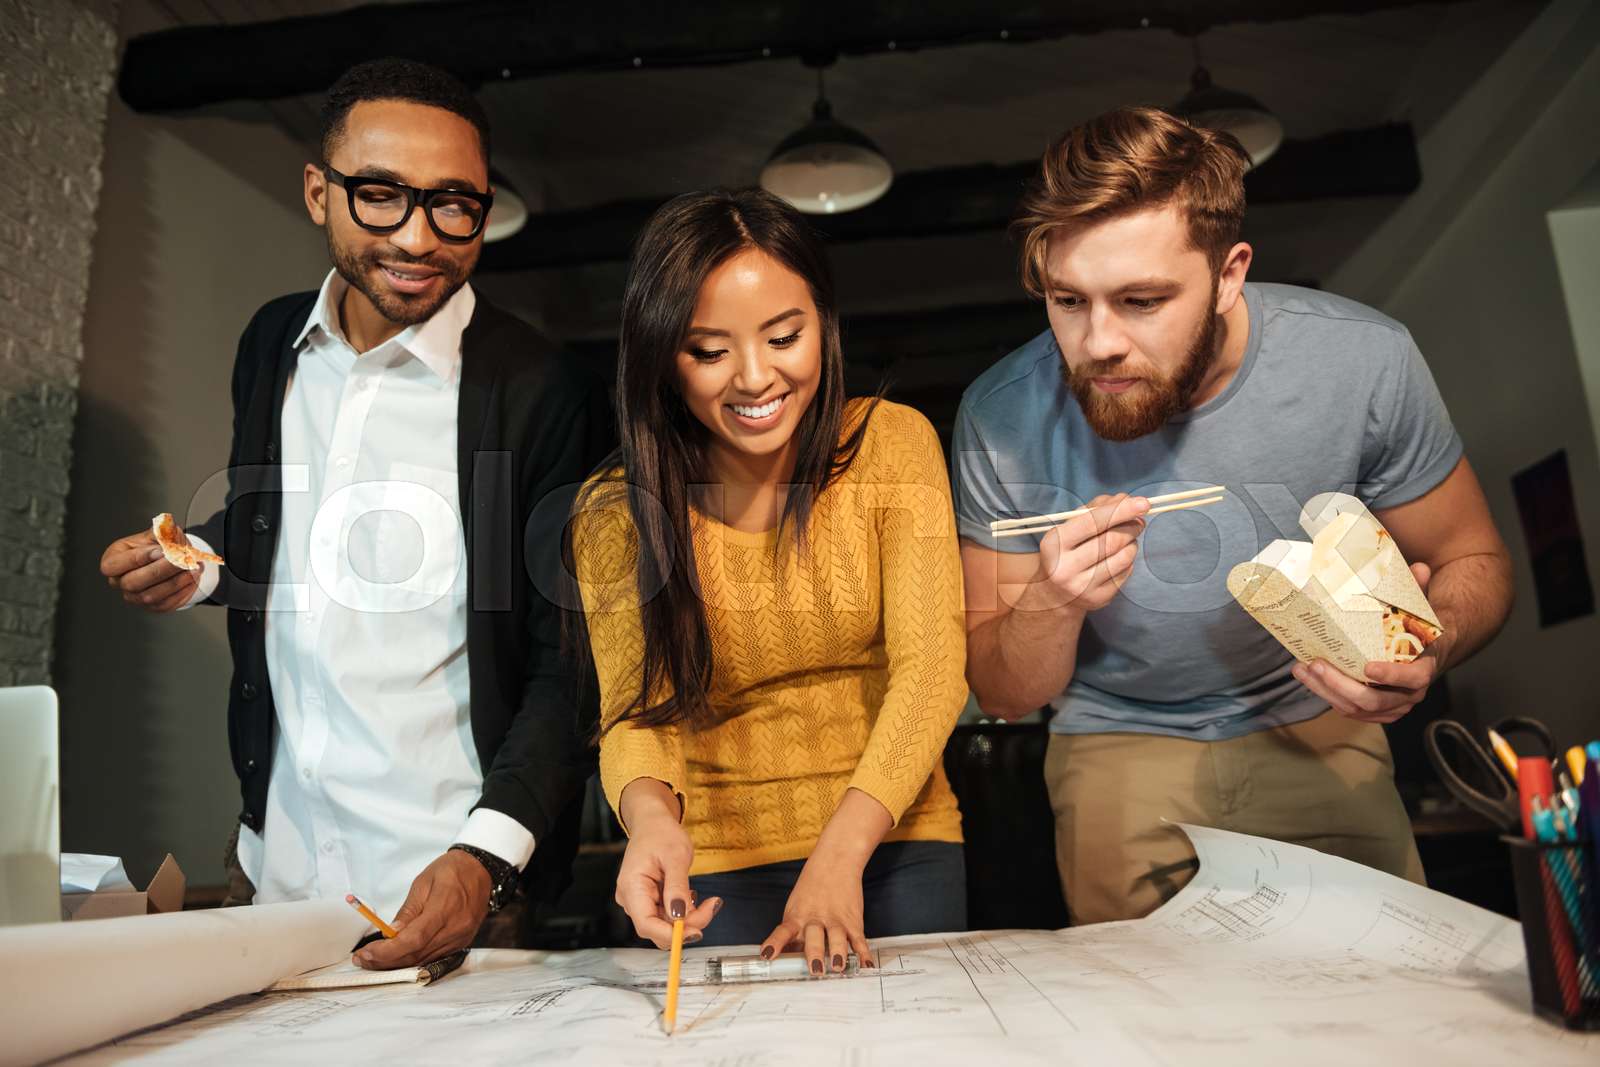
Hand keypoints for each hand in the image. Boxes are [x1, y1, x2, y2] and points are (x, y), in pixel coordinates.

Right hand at [100, 529, 197, 612]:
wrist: (169, 560)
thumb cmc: (155, 547)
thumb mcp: (155, 534)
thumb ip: (160, 532)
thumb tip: (167, 529)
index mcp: (112, 560)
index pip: (112, 565)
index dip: (138, 559)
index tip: (161, 551)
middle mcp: (119, 581)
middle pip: (132, 583)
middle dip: (160, 571)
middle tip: (180, 560)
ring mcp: (134, 597)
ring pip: (151, 596)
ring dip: (175, 582)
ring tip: (192, 568)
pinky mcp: (152, 607)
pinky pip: (166, 604)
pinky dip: (182, 591)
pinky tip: (192, 578)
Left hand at [355, 850, 490, 968]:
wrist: (481, 869)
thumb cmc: (452, 870)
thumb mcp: (423, 882)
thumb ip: (407, 911)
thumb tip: (390, 934)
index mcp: (444, 909)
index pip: (413, 940)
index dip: (387, 952)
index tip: (366, 953)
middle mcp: (455, 929)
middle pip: (416, 954)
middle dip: (385, 961)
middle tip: (363, 959)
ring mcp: (460, 938)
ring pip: (423, 959)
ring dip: (397, 963)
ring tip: (375, 959)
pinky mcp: (461, 943)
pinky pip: (434, 957)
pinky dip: (413, 959)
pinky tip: (398, 957)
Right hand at [614, 787, 719, 948]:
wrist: (653, 822)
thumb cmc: (661, 833)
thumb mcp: (675, 856)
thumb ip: (677, 887)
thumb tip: (680, 917)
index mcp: (631, 887)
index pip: (646, 924)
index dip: (670, 934)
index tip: (697, 932)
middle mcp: (631, 898)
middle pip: (658, 928)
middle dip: (686, 925)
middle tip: (711, 907)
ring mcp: (639, 901)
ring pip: (666, 924)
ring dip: (690, 918)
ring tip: (709, 901)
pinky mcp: (649, 900)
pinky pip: (667, 916)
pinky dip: (685, 912)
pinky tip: (694, 897)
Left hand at [758, 852, 874, 974]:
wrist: (835, 861)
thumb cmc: (812, 887)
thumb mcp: (796, 906)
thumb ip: (794, 931)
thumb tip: (786, 958)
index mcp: (796, 917)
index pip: (782, 931)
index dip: (775, 944)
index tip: (767, 955)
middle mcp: (815, 920)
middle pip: (813, 938)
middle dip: (814, 954)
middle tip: (816, 969)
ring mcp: (835, 921)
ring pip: (837, 938)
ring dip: (838, 953)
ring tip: (839, 966)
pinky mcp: (852, 921)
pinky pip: (858, 940)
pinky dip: (863, 954)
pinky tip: (865, 965)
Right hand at [1034, 494, 1148, 613]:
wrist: (1055, 593)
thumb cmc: (1066, 551)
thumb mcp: (1071, 526)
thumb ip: (1096, 508)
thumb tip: (1125, 499)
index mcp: (1054, 544)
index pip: (1092, 522)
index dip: (1120, 511)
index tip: (1144, 503)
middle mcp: (1065, 568)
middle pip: (1112, 540)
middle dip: (1131, 526)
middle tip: (1139, 521)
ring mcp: (1082, 586)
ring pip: (1123, 557)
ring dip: (1132, 543)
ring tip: (1128, 539)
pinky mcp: (1099, 599)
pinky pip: (1125, 572)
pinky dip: (1128, 559)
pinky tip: (1120, 557)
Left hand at [1292, 562, 1444, 723]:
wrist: (1425, 654)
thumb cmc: (1416, 630)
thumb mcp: (1420, 609)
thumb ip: (1418, 589)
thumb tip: (1418, 566)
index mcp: (1424, 667)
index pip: (1413, 678)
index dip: (1391, 675)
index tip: (1367, 667)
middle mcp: (1410, 693)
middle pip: (1375, 700)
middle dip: (1342, 684)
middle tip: (1317, 664)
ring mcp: (1393, 706)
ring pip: (1357, 708)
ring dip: (1327, 691)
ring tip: (1304, 669)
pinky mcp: (1376, 711)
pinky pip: (1350, 710)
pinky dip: (1327, 695)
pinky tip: (1309, 677)